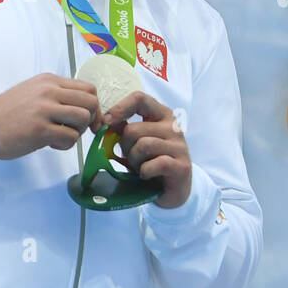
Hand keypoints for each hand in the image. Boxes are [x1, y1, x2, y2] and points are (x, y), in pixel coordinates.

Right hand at [0, 74, 99, 159]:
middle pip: (90, 102)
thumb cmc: (9, 113)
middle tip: (78, 130)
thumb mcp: (34, 92)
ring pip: (83, 119)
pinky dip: (66, 144)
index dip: (94, 106)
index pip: (88, 88)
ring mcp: (44, 109)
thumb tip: (85, 108)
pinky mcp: (40, 130)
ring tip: (62, 136)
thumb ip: (58, 95)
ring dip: (78, 132)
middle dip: (91, 119)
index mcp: (49, 81)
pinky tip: (51, 144)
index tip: (90, 119)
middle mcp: (49, 91)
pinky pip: (71, 137)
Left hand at [100, 91, 191, 209]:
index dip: (119, 108)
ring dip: (134, 161)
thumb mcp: (135, 142)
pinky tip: (147, 175)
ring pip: (143, 146)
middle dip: (125, 147)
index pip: (139, 99)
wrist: (173, 188)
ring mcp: (180, 146)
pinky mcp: (182, 166)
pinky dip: (144, 172)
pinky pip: (154, 164)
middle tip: (132, 158)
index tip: (106, 122)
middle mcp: (173, 126)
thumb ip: (123, 129)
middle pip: (134, 130)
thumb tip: (106, 121)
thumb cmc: (152, 161)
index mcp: (162, 115)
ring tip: (140, 167)